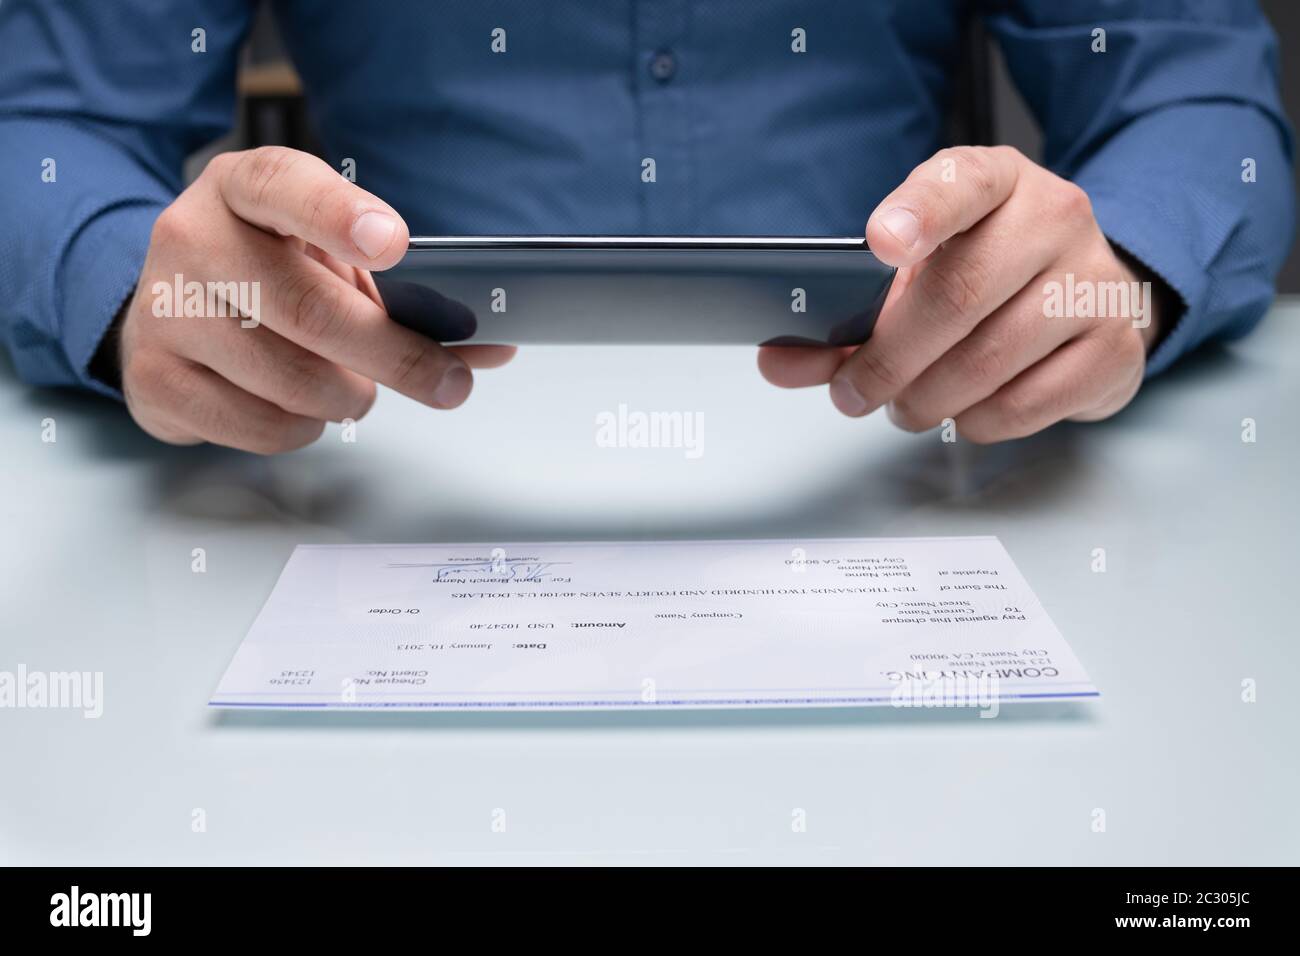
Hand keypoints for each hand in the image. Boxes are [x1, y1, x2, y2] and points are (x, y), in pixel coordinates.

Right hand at [115, 146, 513, 452]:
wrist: (170, 309)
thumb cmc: (271, 277)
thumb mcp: (330, 260)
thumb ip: (406, 294)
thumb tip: (492, 347)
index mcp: (242, 189)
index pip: (286, 186)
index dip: (341, 216)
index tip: (394, 245)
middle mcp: (190, 239)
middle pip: (309, 309)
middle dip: (395, 355)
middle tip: (448, 383)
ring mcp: (163, 311)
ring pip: (291, 379)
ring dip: (350, 397)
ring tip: (353, 389)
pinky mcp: (152, 379)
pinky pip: (261, 425)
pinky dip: (304, 428)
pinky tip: (298, 406)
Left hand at [759, 146, 1166, 441]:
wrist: (1090, 293)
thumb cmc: (984, 276)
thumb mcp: (915, 275)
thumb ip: (844, 318)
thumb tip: (777, 362)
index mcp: (996, 180)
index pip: (957, 181)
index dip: (918, 212)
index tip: (879, 242)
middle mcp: (1055, 217)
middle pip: (960, 294)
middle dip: (891, 359)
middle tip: (856, 393)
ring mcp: (1096, 281)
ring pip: (991, 358)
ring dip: (928, 399)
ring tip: (907, 406)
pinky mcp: (1116, 348)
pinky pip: (1026, 404)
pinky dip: (976, 421)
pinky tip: (965, 411)